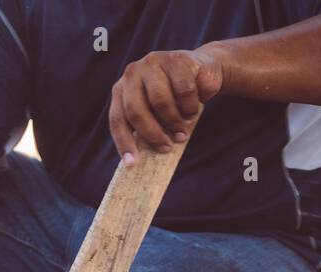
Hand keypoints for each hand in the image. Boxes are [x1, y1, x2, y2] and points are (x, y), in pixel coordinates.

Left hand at [109, 47, 223, 160]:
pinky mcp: (177, 59)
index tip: (132, 164)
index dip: (124, 142)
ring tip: (183, 129)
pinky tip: (194, 107)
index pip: (117, 119)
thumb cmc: (175, 98)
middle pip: (136, 111)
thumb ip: (146, 127)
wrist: (203, 69)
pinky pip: (184, 92)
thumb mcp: (155, 113)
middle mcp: (133, 73)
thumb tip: (139, 161)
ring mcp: (154, 63)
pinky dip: (191, 106)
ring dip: (175, 121)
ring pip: (161, 102)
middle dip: (152, 134)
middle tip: (167, 147)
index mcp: (122, 89)